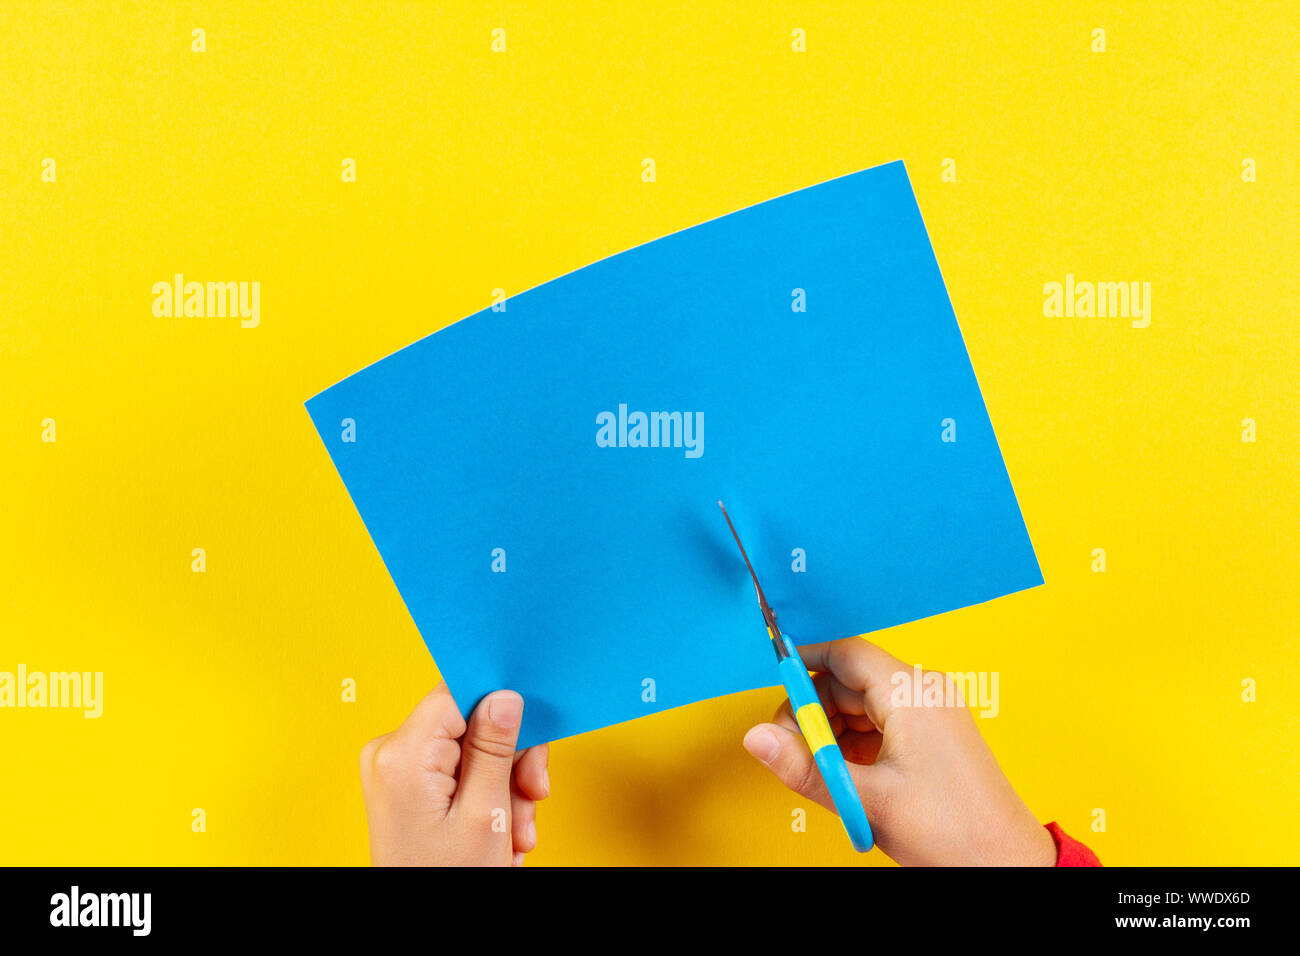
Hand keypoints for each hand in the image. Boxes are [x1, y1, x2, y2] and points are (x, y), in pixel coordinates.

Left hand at [360, 684, 549, 865]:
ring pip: (471, 747)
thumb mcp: (485, 814)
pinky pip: (458, 767)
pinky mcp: (405, 783)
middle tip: (530, 798)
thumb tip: (505, 695)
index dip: (501, 708)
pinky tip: (499, 827)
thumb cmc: (448, 880)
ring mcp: (395, 769)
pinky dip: (486, 794)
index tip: (531, 732)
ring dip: (504, 785)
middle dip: (509, 759)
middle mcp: (389, 753)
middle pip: (469, 722)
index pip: (458, 693)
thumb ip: (495, 748)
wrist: (422, 930)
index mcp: (402, 755)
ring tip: (513, 830)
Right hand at [742, 637, 1055, 865]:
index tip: (774, 689)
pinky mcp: (933, 734)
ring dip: (834, 733)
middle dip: (815, 715)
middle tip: (796, 754)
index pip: (845, 654)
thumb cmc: (954, 833)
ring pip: (861, 704)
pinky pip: (881, 723)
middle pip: (848, 682)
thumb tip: (757, 739)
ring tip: (827, 774)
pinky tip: (850, 775)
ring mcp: (932, 712)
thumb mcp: (865, 799)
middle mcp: (925, 692)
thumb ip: (805, 767)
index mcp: (912, 693)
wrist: (1005, 866)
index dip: (803, 668)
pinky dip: (856, 743)